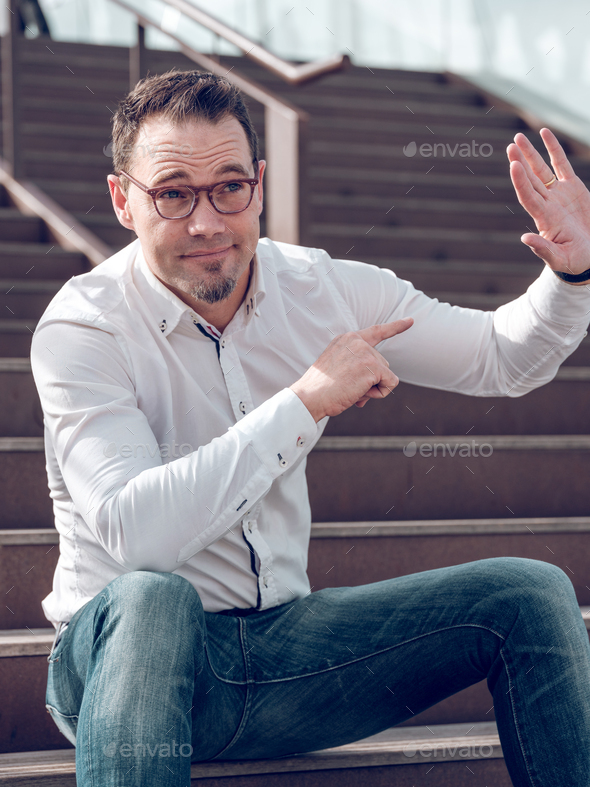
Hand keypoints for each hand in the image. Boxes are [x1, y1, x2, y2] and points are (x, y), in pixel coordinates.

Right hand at [290, 318, 413, 421]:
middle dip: (372, 380)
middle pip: (383, 363)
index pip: (376, 331)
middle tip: (350, 388)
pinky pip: (391, 383)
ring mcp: (365, 352)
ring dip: (374, 388)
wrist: (309, 397)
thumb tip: (381, 385)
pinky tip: (360, 394)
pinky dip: (380, 394)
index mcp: (346, 339)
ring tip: (351, 391)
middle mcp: (356, 341)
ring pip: (387, 374)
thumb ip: (358, 368)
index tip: (411, 321)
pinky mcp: (372, 366)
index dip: (395, 327)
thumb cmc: (320, 389)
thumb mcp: (338, 368)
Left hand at [507, 128, 589, 278]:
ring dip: (530, 154)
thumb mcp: (560, 258)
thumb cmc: (574, 261)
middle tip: (510, 146)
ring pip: (541, 170)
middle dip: (520, 162)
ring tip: (518, 139)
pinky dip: (553, 149)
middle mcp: (548, 203)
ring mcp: (559, 195)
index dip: (521, 181)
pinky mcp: (572, 188)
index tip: (513, 164)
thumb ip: (543, 249)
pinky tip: (545, 134)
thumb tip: (524, 239)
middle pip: (530, 179)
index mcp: (545, 218)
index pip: (528, 195)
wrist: (589, 255)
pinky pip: (561, 164)